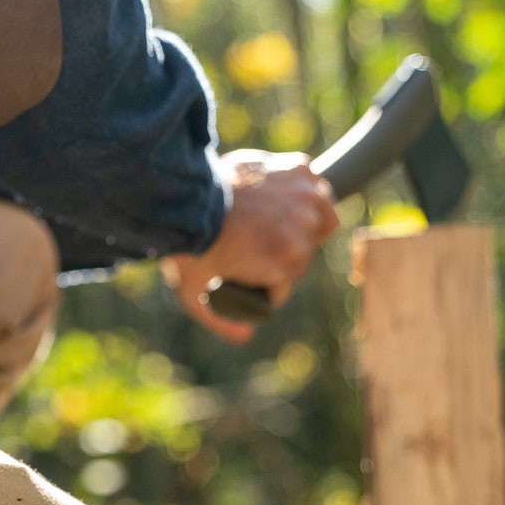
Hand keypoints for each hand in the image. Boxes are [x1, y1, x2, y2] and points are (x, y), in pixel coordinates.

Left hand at [161, 149, 338, 343]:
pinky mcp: (300, 168)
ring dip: (304, 222)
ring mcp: (306, 197)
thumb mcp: (196, 296)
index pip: (285, 283)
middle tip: (250, 244)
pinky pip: (313, 185)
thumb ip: (222, 322)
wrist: (182, 197)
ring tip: (273, 221)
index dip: (263, 282)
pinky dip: (301, 190)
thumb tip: (246, 336)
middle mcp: (306, 230)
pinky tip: (279, 195)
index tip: (241, 271)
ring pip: (321, 218)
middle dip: (281, 252)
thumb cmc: (188, 248)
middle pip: (304, 252)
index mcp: (289, 263)